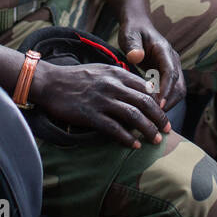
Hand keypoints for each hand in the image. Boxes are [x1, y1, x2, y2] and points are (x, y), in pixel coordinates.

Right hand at [30, 59, 169, 148]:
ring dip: (148, 130)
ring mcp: (102, 100)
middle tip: (167, 130)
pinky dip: (127, 138)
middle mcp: (113, 86)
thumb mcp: (101, 70)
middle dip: (159, 118)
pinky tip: (134, 145)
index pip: (146, 88)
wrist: (49, 82)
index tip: (163, 114)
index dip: (158, 102)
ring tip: (155, 140)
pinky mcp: (91, 114)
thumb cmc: (75, 77)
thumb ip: (120, 78)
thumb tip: (141, 89)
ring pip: (134, 116)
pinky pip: (114, 129)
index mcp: (116, 73)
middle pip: (145, 103)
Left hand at [116, 14, 186, 112]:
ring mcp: (172, 68)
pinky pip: (171, 91)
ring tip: (152, 115)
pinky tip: (150, 109)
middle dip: (169, 102)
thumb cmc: (132, 31)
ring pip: (178, 91)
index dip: (166, 90)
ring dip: (168, 104)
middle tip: (153, 116)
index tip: (158, 104)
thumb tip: (136, 57)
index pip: (171, 72)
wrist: (138, 26)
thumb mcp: (129, 36)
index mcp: (165, 51)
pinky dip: (164, 101)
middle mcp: (173, 60)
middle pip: (179, 86)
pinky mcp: (168, 74)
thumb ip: (132, 46)